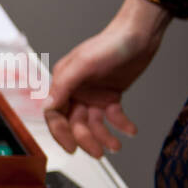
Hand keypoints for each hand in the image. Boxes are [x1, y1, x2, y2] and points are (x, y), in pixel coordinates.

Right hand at [44, 0, 170, 157]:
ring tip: (116, 146)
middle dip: (85, 139)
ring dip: (103, 137)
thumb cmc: (110, 44)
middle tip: (98, 152)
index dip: (61, 133)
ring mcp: (93, 95)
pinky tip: (130, 130)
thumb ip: (63, 86)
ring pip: (93, 124)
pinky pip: (112, 116)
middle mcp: (75, 92)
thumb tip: (47, 107)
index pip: (55, 115)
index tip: (72, 148)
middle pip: (74, 123)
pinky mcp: (110, 96)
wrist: (140, 34)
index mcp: (62, 84)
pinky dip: (121, 125)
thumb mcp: (83, 64)